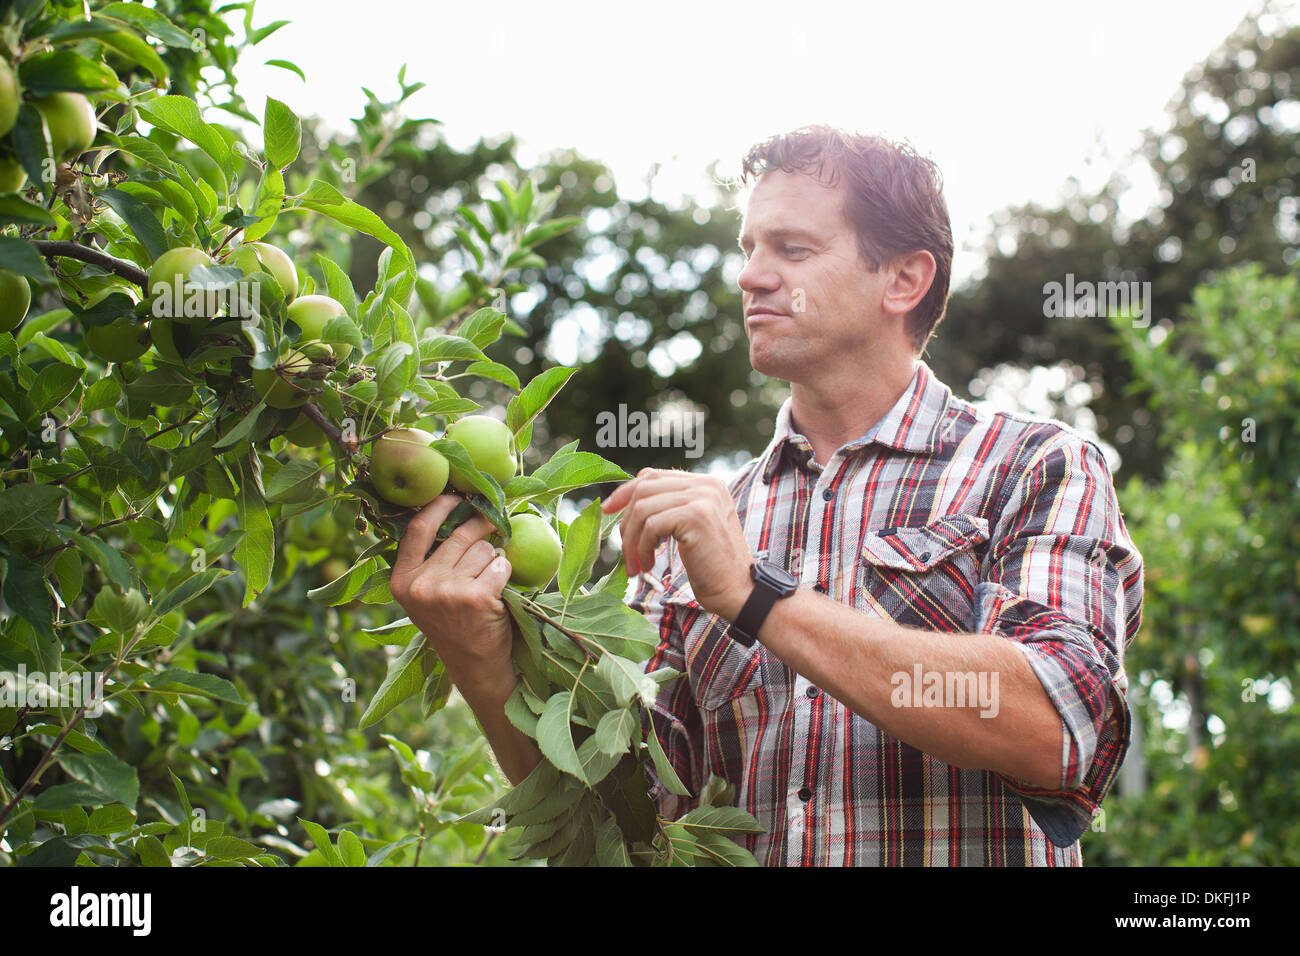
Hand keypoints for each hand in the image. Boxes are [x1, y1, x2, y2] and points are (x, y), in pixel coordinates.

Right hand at [389, 495, 516, 705]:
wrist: (475, 666)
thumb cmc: (455, 624)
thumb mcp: (425, 595)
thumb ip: (429, 560)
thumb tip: (450, 508)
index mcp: (402, 581)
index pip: (418, 528)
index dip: (439, 505)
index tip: (456, 495)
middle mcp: (420, 585)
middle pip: (459, 535)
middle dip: (481, 530)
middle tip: (493, 530)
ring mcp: (447, 591)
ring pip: (483, 550)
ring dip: (493, 560)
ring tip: (487, 584)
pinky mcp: (476, 597)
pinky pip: (501, 566)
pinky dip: (506, 575)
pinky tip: (499, 593)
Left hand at [601, 468, 751, 620]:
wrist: (739, 591)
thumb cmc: (711, 566)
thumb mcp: (690, 529)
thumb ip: (669, 508)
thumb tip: (627, 501)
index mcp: (706, 483)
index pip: (653, 476)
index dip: (625, 492)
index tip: (607, 510)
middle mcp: (706, 484)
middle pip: (644, 489)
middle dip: (626, 522)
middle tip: (625, 552)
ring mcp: (703, 497)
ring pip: (643, 508)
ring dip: (632, 541)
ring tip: (637, 565)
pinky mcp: (697, 515)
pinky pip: (651, 526)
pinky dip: (643, 547)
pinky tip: (648, 564)